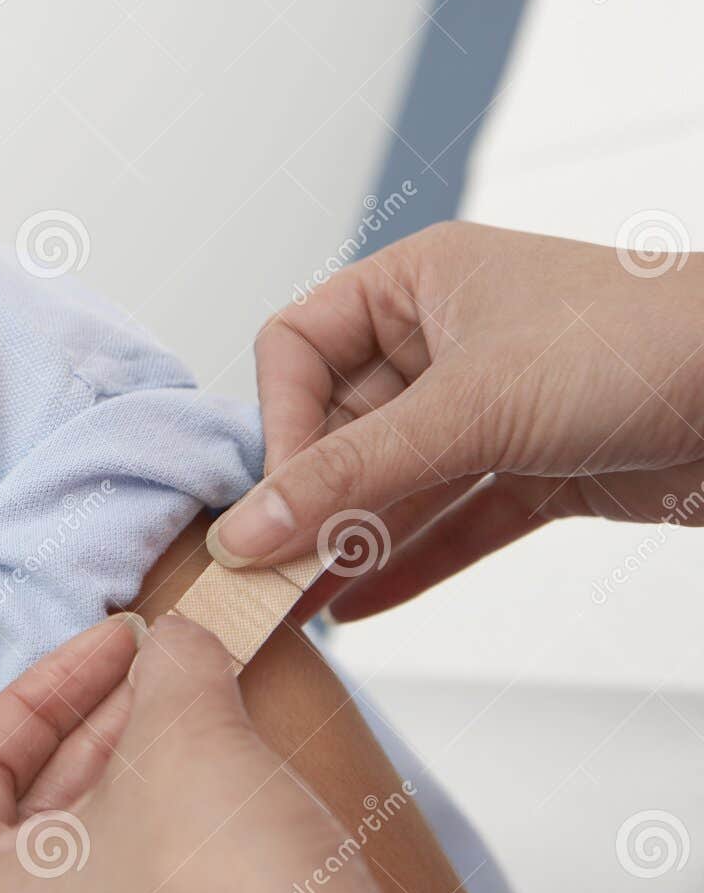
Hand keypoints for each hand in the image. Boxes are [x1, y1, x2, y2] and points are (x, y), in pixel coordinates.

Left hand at [0, 612, 381, 892]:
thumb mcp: (188, 749)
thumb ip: (169, 671)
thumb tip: (177, 643)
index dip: (50, 684)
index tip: (119, 640)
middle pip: (40, 800)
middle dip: (114, 720)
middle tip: (177, 666)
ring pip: (102, 845)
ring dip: (156, 768)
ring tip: (215, 710)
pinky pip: (149, 889)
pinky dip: (182, 827)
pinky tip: (238, 780)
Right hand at [205, 220, 703, 619]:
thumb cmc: (644, 345)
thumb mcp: (472, 407)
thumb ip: (354, 475)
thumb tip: (248, 527)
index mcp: (417, 285)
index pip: (299, 348)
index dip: (280, 421)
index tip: (278, 498)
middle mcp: (444, 341)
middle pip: (340, 424)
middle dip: (308, 499)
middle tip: (269, 572)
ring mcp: (490, 408)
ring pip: (394, 481)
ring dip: (350, 542)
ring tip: (300, 605)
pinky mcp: (534, 469)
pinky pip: (451, 520)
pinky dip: (409, 562)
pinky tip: (360, 606)